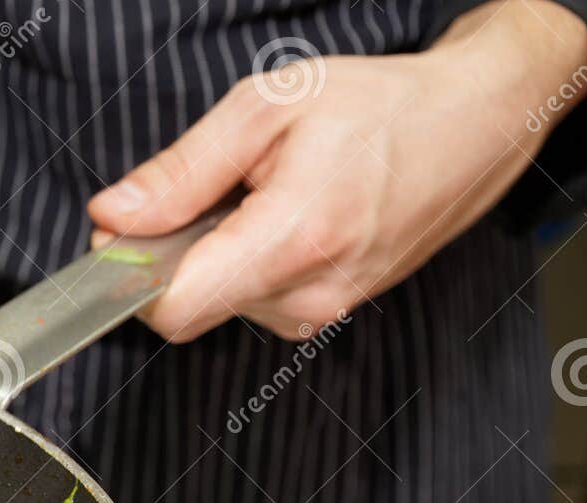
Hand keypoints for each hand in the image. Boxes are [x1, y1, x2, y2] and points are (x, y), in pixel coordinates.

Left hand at [86, 0, 586, 341]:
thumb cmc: (378, 107)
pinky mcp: (328, 312)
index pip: (175, 310)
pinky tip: (276, 215)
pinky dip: (244, 262)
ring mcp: (322, 310)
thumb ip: (182, 172)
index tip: (120, 233)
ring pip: (220, 304)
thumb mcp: (266, 108)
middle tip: (203, 189)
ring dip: (213, 256)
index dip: (130, 277)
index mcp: (292, 240)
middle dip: (172, 256)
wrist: (474, 125)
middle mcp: (308, 293)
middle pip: (189, 307)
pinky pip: (254, 300)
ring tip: (257, 194)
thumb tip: (112, 215)